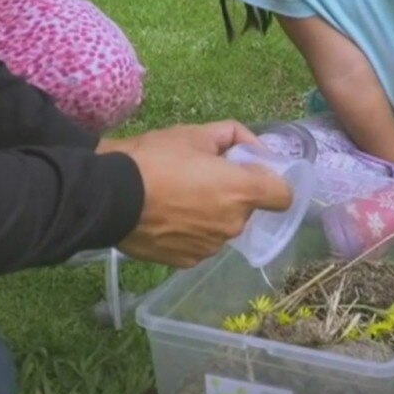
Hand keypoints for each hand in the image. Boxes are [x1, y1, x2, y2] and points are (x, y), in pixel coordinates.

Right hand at [101, 122, 292, 267]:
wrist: (109, 197)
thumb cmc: (155, 159)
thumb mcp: (194, 133)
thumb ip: (232, 135)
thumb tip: (249, 147)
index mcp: (242, 191)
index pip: (283, 195)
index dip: (272, 182)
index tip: (253, 173)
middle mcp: (233, 224)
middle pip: (247, 209)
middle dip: (232, 194)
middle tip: (202, 177)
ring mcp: (211, 246)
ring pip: (223, 227)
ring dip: (211, 214)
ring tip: (178, 198)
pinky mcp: (188, 261)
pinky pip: (201, 243)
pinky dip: (191, 232)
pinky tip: (168, 218)